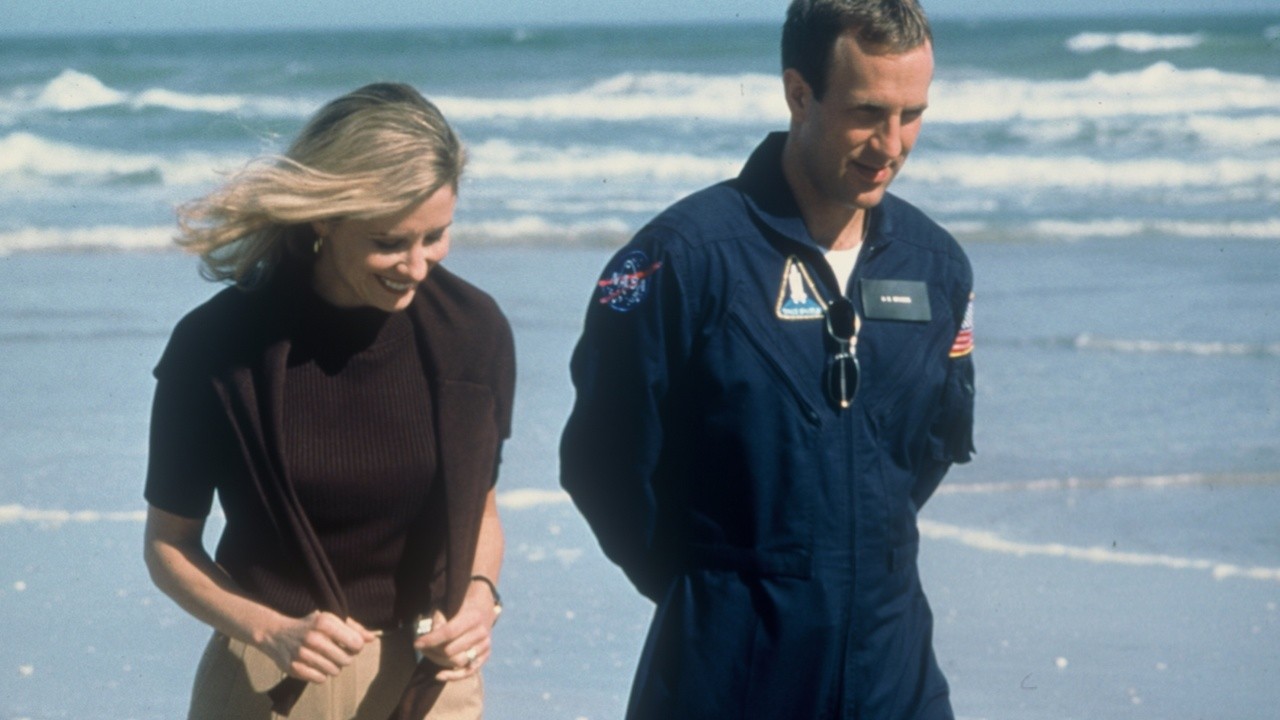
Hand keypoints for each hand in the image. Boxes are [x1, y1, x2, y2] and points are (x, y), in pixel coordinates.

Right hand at [258, 611, 375, 682]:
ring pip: (334, 671)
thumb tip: (372, 638)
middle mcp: (313, 638)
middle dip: (345, 658)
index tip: (350, 644)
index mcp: (325, 622)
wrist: (276, 633)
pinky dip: (321, 674)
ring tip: (325, 658)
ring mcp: (302, 653)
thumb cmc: (310, 626)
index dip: (356, 646)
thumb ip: (353, 627)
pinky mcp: (294, 667)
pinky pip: (320, 679)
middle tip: (336, 653)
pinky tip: (315, 665)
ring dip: (333, 667)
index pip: (356, 643)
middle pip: (346, 660)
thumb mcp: (330, 619)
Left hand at [414, 583, 498, 680]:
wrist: (483, 606)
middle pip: (451, 651)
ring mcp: (485, 645)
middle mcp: (481, 633)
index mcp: (473, 617)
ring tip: (428, 654)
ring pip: (458, 662)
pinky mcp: (485, 655)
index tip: (417, 643)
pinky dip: (454, 675)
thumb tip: (431, 636)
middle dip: (432, 651)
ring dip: (439, 661)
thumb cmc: (461, 604)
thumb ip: (439, 618)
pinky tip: (439, 675)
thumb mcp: (449, 603)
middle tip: (422, 647)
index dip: (431, 640)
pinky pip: (469, 671)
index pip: (449, 633)